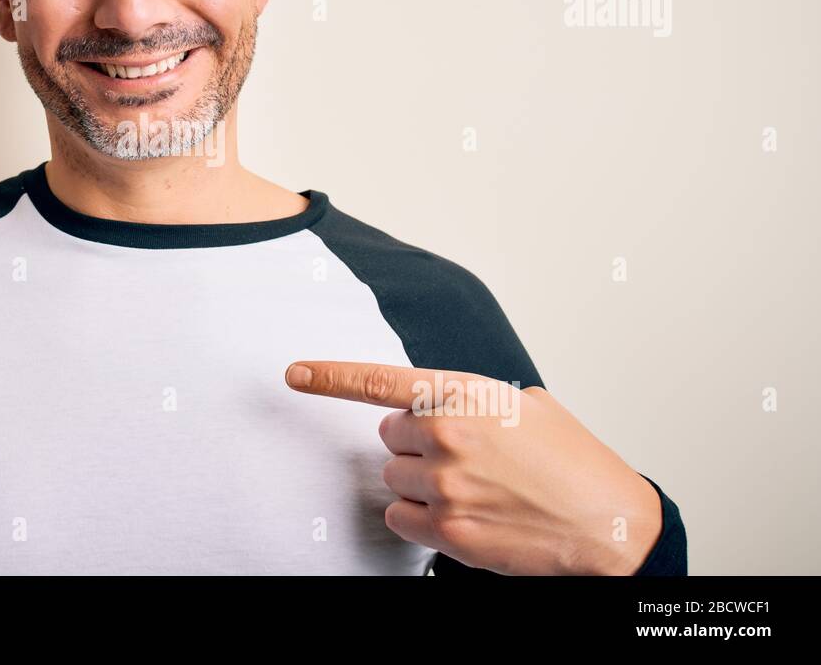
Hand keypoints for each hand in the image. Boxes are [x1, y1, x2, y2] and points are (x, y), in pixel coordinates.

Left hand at [284, 361, 660, 574]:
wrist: (611, 523)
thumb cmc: (572, 461)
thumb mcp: (522, 406)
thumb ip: (469, 399)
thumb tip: (435, 408)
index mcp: (464, 395)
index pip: (379, 381)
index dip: (329, 377)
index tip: (294, 374)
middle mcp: (446, 435)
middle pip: (388, 438)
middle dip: (415, 445)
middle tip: (463, 457)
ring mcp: (445, 485)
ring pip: (394, 479)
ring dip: (421, 484)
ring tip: (474, 489)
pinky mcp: (448, 531)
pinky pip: (401, 518)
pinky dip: (421, 518)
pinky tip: (464, 515)